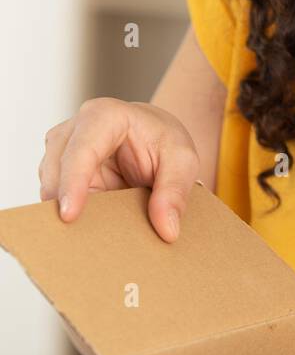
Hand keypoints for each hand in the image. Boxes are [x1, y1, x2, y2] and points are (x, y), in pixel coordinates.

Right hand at [38, 97, 199, 242]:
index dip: (72, 184)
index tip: (69, 216)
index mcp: (104, 116)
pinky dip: (69, 213)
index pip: (81, 151)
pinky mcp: (59, 171)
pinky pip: (56, 197)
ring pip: (51, 186)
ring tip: (89, 236)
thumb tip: (167, 230)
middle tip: (80, 239)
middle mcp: (75, 129)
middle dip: (64, 203)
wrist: (154, 138)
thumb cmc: (165, 142)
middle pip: (56, 170)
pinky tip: (87, 228)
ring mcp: (62, 150)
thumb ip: (176, 193)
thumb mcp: (183, 161)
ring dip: (66, 210)